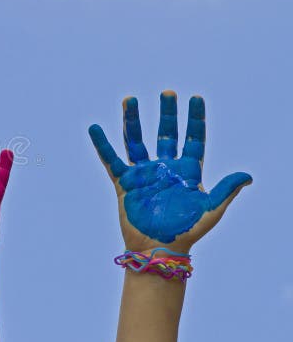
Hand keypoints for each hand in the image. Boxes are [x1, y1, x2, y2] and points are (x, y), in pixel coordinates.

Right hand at [88, 91, 251, 252]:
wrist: (159, 249)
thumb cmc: (187, 231)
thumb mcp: (210, 210)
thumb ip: (225, 191)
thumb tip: (247, 176)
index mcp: (187, 172)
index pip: (193, 139)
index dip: (195, 119)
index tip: (195, 99)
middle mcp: (165, 167)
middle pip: (166, 133)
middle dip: (167, 114)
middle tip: (168, 93)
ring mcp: (144, 174)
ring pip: (137, 141)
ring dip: (133, 120)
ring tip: (129, 99)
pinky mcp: (125, 183)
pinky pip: (111, 160)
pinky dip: (103, 145)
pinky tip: (95, 128)